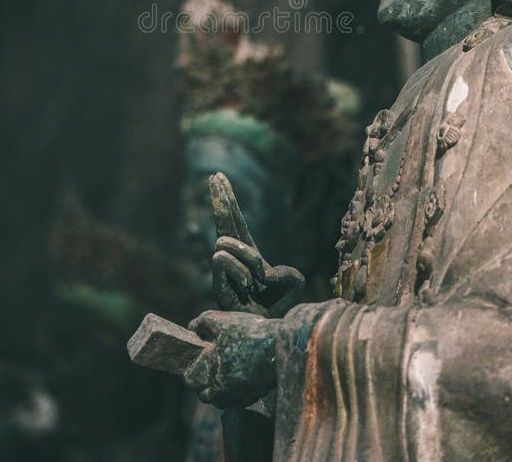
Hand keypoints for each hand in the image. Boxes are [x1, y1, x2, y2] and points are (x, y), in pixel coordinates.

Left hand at [184, 310, 278, 407]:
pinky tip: (239, 378)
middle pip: (202, 393)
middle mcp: (220, 388)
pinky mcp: (250, 398)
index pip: (190, 379)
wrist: (279, 347)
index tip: (198, 359)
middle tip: (212, 365)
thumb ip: (202, 322)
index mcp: (210, 370)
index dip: (192, 368)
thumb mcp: (222, 320)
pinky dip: (232, 393)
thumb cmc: (249, 333)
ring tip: (224, 373)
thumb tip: (192, 327)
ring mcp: (236, 396)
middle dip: (203, 381)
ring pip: (218, 400)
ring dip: (217, 390)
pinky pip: (234, 402)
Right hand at [209, 173, 304, 317]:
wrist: (270, 335)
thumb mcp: (295, 285)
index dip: (227, 201)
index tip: (218, 177)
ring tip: (256, 280)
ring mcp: (223, 274)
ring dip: (245, 257)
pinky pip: (221, 261)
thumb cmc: (280, 310)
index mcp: (249, 255)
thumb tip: (262, 272)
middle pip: (223, 223)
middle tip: (215, 175)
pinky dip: (241, 270)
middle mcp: (233, 261)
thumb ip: (287, 272)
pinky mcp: (218, 288)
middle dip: (220, 199)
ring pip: (223, 244)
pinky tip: (249, 286)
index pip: (235, 223)